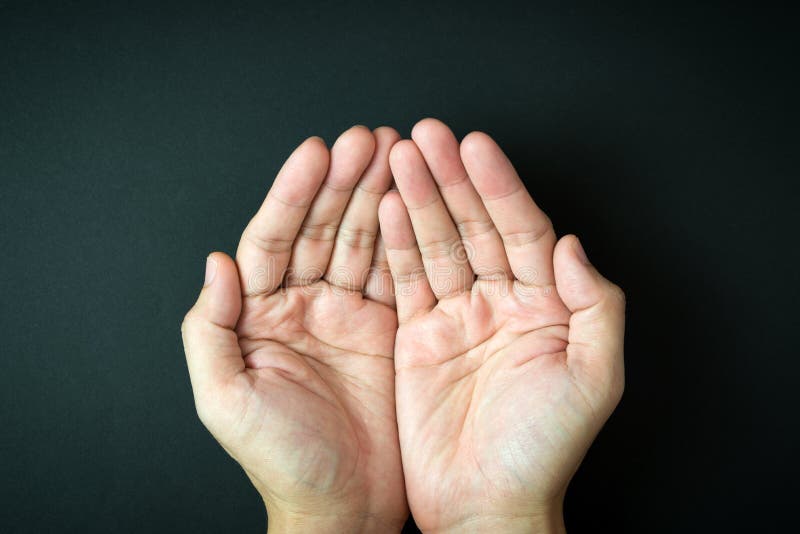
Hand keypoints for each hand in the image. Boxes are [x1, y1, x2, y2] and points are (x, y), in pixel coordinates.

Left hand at [181, 126, 407, 532]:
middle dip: (342, 180)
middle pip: (319, 228)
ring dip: (375, 194)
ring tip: (397, 151)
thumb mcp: (226, 400)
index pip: (271, 238)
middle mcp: (301, 306)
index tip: (316, 153)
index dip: (292, 194)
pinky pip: (392, 271)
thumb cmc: (281, 460)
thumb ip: (210, 330)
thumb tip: (215, 264)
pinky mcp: (384, 327)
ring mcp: (344, 313)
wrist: (342, 505)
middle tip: (369, 137)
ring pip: (359, 239)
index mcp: (258, 316)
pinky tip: (411, 200)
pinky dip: (402, 235)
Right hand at [379, 119, 625, 532]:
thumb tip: (573, 244)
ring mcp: (457, 317)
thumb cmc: (545, 451)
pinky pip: (407, 280)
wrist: (487, 505)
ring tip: (398, 155)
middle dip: (452, 177)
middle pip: (475, 226)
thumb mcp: (594, 378)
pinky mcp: (419, 336)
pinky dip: (396, 243)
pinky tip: (388, 208)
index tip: (476, 145)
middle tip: (426, 134)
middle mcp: (501, 302)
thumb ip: (594, 305)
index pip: (523, 229)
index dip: (500, 186)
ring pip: (437, 244)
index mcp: (547, 305)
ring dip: (420, 198)